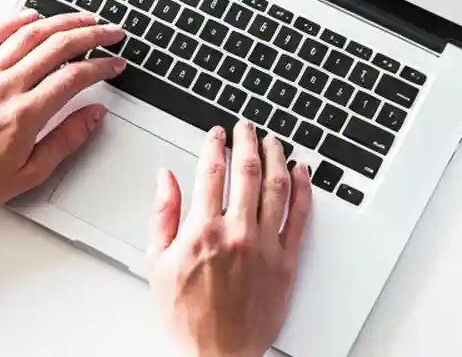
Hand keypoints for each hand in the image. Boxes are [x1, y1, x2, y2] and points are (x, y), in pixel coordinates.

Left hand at [0, 9, 125, 219]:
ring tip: (83, 19)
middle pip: (57, 47)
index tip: (114, 64)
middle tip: (110, 33)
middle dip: (91, 35)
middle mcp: (6, 88)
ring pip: (29, 35)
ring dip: (61, 22)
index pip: (73, 77)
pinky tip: (32, 16)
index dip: (101, 66)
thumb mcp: (29, 173)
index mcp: (24, 115)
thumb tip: (94, 115)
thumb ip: (66, 139)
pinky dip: (14, 21)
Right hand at [147, 123, 311, 356]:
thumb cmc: (187, 317)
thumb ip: (163, 215)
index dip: (215, 144)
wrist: (217, 355)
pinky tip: (302, 172)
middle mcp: (238, 232)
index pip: (212, 171)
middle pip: (247, 170)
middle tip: (247, 127)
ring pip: (277, 186)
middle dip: (247, 140)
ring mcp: (266, 245)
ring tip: (273, 141)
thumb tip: (165, 179)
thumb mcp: (157, 264)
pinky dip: (304, 189)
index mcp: (204, 230)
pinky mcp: (287, 261)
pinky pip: (301, 216)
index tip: (216, 134)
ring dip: (276, 156)